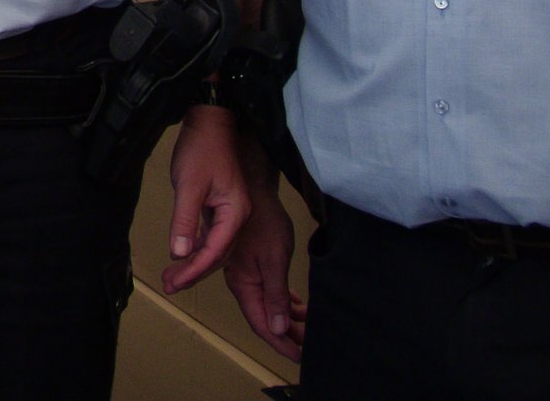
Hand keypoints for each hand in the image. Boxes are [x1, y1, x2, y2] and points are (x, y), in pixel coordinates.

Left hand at [162, 104, 250, 292]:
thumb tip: (180, 253)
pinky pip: (210, 234)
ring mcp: (229, 211)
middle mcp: (237, 216)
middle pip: (217, 253)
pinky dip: (196, 246)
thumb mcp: (189, 185)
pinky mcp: (219, 205)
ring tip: (173, 278)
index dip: (196, 270)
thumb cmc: (201, 149)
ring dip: (194, 262)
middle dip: (194, 272)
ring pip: (213, 245)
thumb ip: (185, 220)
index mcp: (235, 213)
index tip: (176, 283)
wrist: (209, 121)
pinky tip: (183, 255)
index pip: (216, 251)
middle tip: (171, 286)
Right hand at [224, 192, 304, 360]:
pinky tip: (296, 305)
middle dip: (286, 334)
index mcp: (243, 285)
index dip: (280, 343)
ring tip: (307, 328)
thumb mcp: (274, 260)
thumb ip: (276, 295)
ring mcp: (246, 274)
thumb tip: (279, 329)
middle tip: (308, 347)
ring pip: (268, 305)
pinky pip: (269, 291)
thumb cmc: (264, 223)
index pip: (261, 323)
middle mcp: (241, 283)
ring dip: (287, 318)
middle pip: (263, 317)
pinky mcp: (254, 265)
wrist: (254, 192)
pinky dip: (283, 302)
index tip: (298, 356)